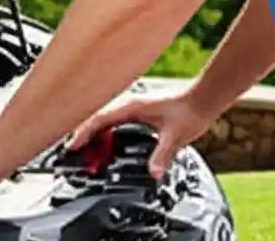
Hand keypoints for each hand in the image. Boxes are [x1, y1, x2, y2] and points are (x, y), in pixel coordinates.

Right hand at [67, 92, 217, 178]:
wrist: (201, 101)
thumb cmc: (189, 113)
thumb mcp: (174, 137)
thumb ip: (162, 155)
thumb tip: (153, 173)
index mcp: (131, 107)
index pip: (99, 119)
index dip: (84, 133)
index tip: (73, 146)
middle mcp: (128, 104)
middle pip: (96, 118)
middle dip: (83, 134)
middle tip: (74, 153)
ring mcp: (131, 107)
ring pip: (103, 119)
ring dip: (93, 133)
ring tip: (85, 151)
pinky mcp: (137, 112)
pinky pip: (113, 121)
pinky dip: (104, 132)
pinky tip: (105, 143)